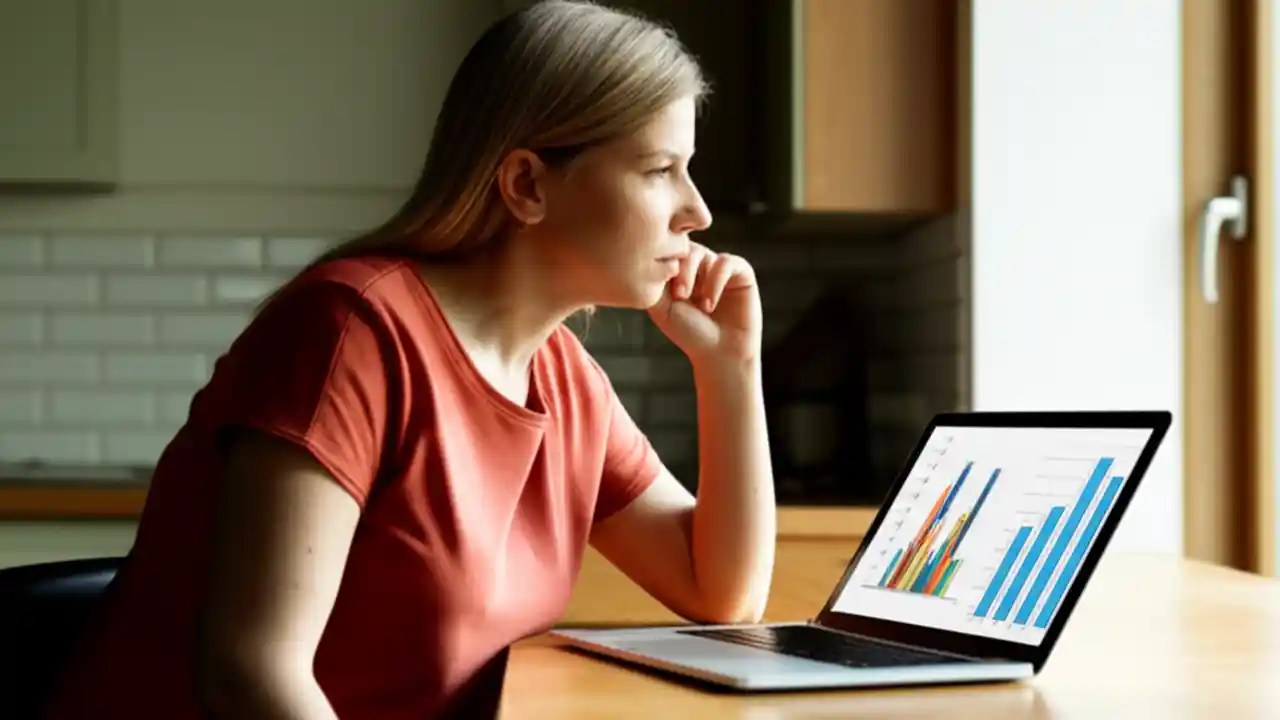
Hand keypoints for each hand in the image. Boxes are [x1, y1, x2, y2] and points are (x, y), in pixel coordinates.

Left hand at [647, 242, 761, 366]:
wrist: (720, 353)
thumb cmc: (689, 333)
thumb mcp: (662, 308)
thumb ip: (653, 281)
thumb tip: (647, 255)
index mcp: (677, 271)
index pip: (665, 250)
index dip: (662, 265)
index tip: (663, 291)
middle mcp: (698, 265)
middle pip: (682, 247)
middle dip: (679, 270)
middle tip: (680, 296)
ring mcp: (718, 267)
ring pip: (702, 253)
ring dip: (695, 277)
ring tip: (698, 306)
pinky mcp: (741, 272)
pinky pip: (726, 263)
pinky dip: (715, 282)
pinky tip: (710, 305)